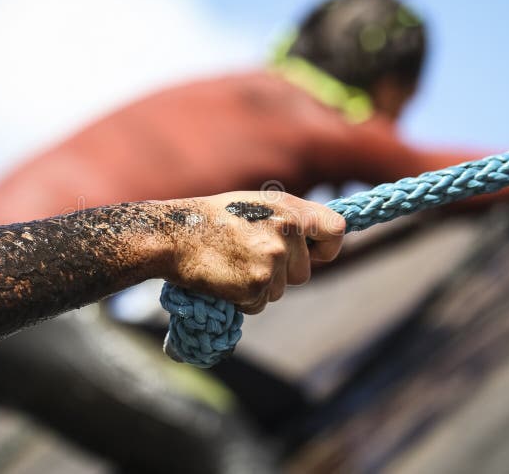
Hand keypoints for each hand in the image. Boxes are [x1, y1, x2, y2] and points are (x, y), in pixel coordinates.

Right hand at [163, 191, 345, 313]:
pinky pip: (259, 304)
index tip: (315, 254)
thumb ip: (289, 219)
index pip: (336, 230)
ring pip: (281, 290)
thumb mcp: (256, 204)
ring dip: (260, 285)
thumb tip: (320, 239)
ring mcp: (272, 260)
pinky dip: (243, 299)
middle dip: (281, 273)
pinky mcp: (256, 285)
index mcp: (289, 209)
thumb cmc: (211, 218)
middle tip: (247, 256)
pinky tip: (224, 278)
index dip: (327, 247)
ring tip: (231, 262)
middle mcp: (286, 233)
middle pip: (303, 272)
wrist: (172, 235)